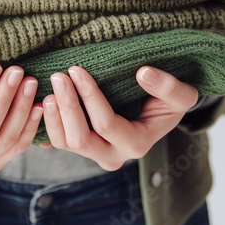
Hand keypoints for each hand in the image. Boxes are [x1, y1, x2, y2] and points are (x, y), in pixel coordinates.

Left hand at [38, 65, 199, 169]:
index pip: (107, 124)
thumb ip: (168, 86)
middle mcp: (114, 156)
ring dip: (54, 116)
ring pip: (65, 144)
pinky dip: (48, 123)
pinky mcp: (84, 147)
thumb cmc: (171, 101)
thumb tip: (143, 73)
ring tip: (49, 89)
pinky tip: (42, 102)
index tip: (77, 69)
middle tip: (58, 76)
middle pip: (81, 140)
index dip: (89, 97)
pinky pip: (59, 141)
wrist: (161, 111)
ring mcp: (96, 153)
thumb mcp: (182, 94)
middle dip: (67, 106)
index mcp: (137, 144)